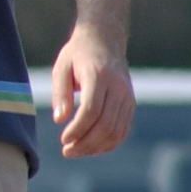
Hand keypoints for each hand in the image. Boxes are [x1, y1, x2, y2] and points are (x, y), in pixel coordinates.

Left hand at [51, 25, 135, 160]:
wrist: (105, 40)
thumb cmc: (78, 54)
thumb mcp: (62, 67)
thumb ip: (60, 93)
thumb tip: (59, 120)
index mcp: (100, 76)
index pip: (92, 110)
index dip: (77, 129)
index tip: (63, 140)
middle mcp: (118, 87)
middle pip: (105, 124)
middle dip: (86, 143)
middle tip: (67, 151)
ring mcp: (128, 96)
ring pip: (116, 130)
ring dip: (96, 147)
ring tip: (76, 151)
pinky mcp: (131, 104)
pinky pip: (123, 130)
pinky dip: (109, 143)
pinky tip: (92, 148)